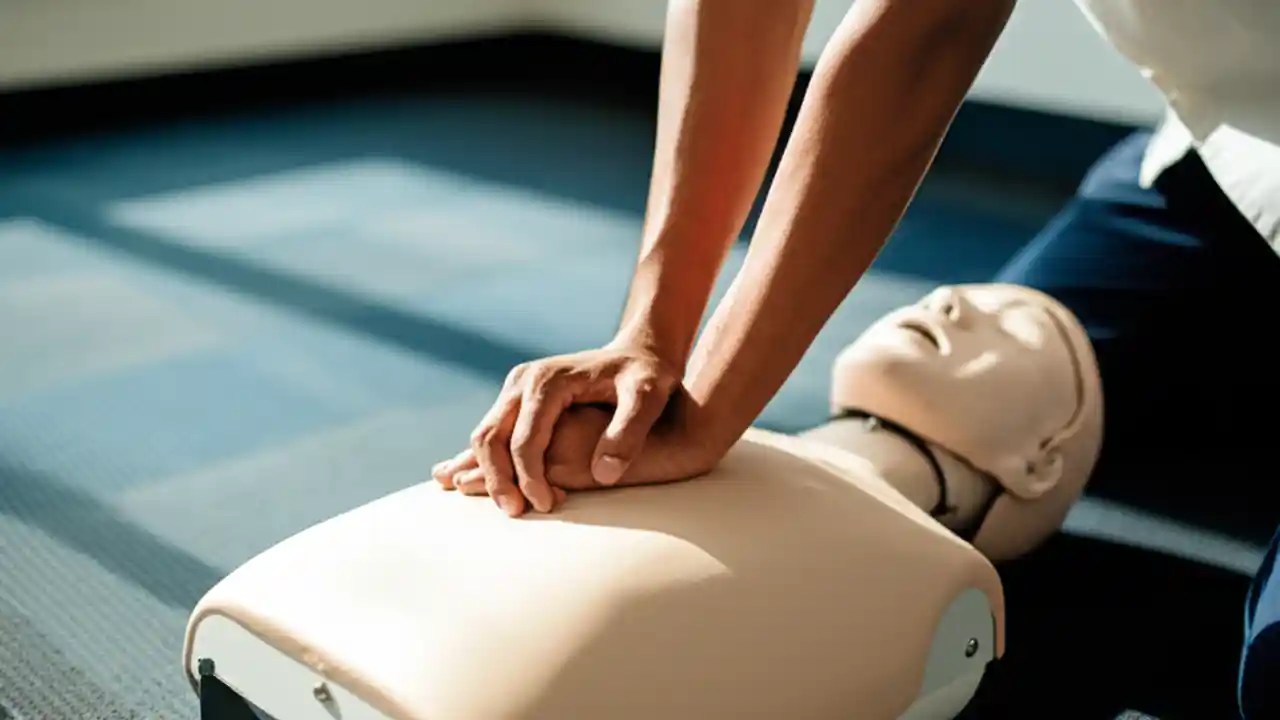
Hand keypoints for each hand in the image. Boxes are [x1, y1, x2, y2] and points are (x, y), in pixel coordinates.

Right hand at [432, 398, 720, 500]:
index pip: (524, 440)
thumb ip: (629, 432)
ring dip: (493, 474)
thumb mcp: (648, 397)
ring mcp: (517, 387)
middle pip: (490, 437)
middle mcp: (524, 380)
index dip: (531, 478)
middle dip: (498, 480)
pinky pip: (495, 434)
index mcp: (549, 381)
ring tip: (518, 506)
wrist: (638, 353)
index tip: (547, 506)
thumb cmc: (647, 375)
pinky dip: (499, 462)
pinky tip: (517, 487)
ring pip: (486, 437)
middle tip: (517, 513)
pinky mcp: (518, 398)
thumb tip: (603, 475)